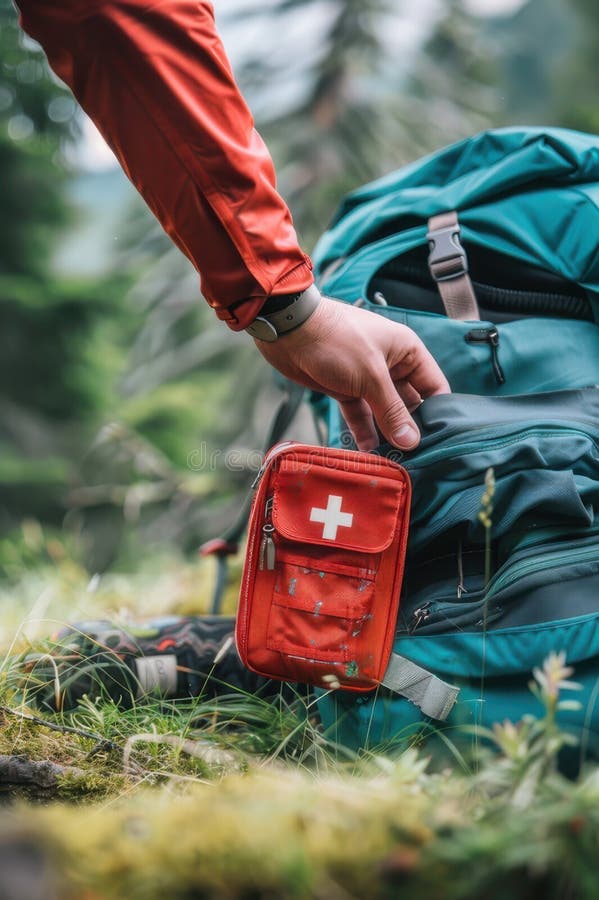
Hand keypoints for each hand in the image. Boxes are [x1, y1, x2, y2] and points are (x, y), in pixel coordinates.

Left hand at [253, 295, 449, 450]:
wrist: (290, 331)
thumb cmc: (336, 341)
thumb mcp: (371, 377)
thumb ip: (392, 411)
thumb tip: (411, 441)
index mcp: (407, 352)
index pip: (434, 386)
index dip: (438, 413)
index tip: (439, 441)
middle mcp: (390, 365)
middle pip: (409, 403)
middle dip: (410, 428)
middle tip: (414, 458)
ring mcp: (366, 378)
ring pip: (383, 412)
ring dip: (386, 434)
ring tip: (392, 460)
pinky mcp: (344, 389)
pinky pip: (360, 414)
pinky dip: (363, 431)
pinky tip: (369, 451)